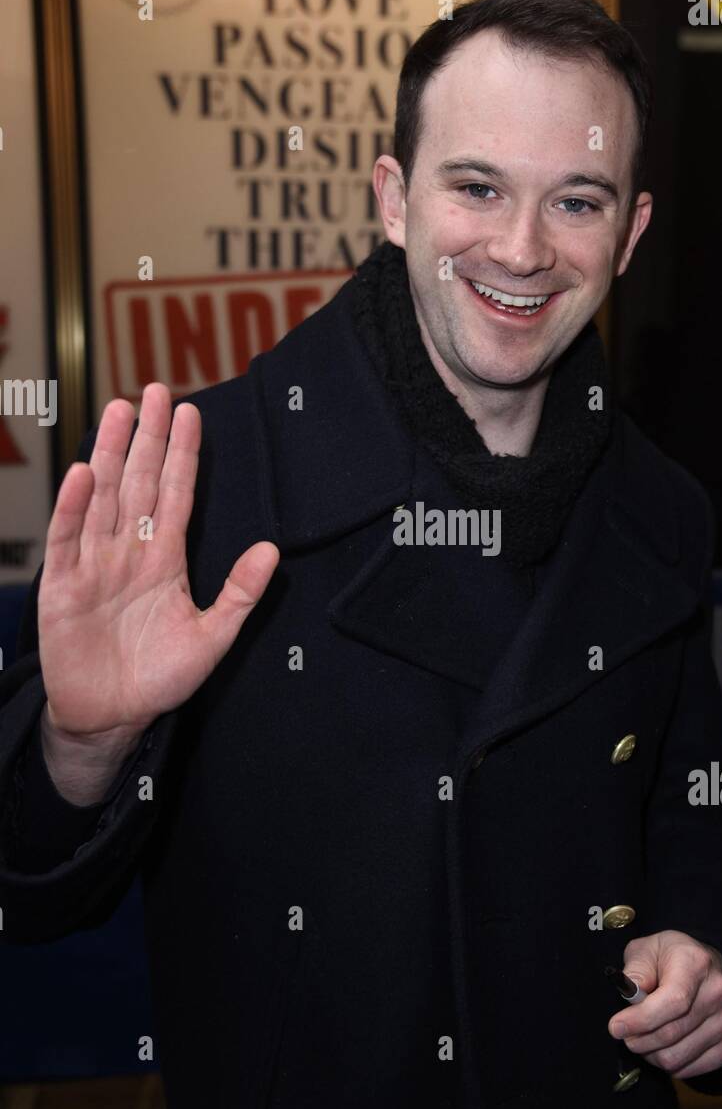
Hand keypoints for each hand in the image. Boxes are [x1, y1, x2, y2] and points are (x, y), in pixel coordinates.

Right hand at [39, 382, 279, 736]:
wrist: (112, 717)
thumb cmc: (159, 678)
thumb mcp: (212, 637)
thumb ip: (239, 593)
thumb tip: (272, 550)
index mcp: (165, 558)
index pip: (177, 494)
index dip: (185, 455)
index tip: (192, 413)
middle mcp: (129, 551)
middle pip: (140, 482)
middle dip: (149, 437)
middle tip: (155, 391)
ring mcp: (94, 564)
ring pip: (104, 497)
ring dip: (112, 454)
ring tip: (121, 412)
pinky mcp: (63, 585)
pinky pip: (69, 538)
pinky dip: (74, 507)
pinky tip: (84, 473)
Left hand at [607, 930, 721, 1079]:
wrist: (707, 965)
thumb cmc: (670, 957)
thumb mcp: (646, 949)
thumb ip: (636, 970)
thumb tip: (630, 994)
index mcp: (695, 964)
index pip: (673, 1001)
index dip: (641, 1020)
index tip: (616, 1027)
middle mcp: (717, 992)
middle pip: (671, 1033)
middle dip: (638, 1040)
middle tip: (624, 1034)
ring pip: (677, 1057)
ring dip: (650, 1054)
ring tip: (643, 1038)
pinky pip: (691, 1069)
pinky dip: (669, 1065)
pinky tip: (662, 1047)